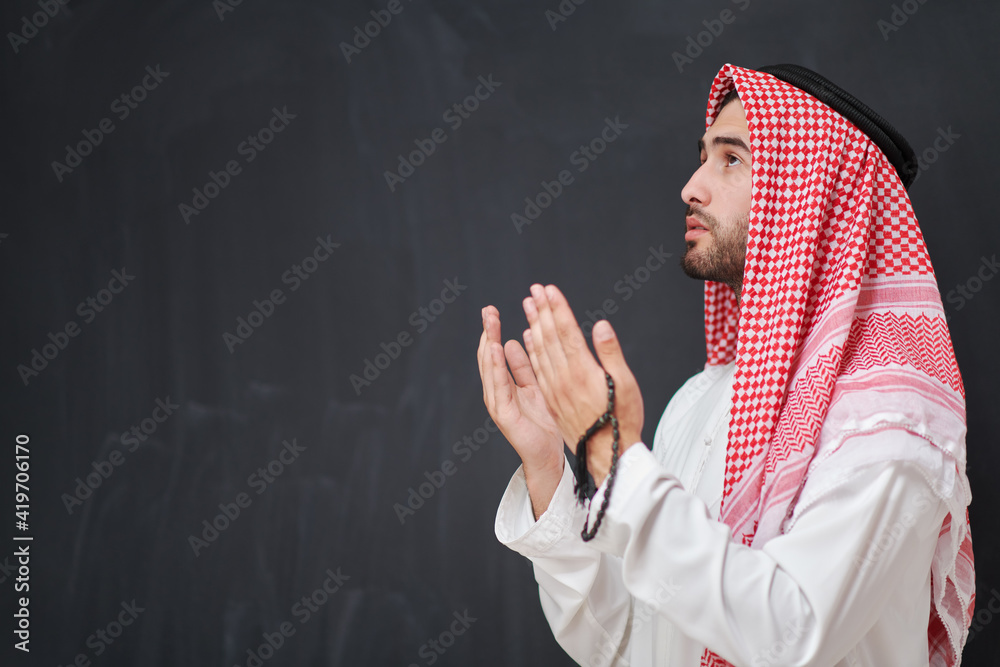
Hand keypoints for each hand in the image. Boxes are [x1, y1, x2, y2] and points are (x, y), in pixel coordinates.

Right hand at [477, 305, 564, 517]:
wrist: (548, 457)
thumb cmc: (544, 424)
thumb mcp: (535, 387)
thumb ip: (523, 367)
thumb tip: (514, 339)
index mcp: (504, 386)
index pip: (495, 353)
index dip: (493, 332)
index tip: (492, 310)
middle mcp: (497, 394)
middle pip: (488, 358)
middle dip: (488, 333)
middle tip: (488, 310)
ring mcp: (498, 405)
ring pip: (490, 369)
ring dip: (489, 345)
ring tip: (490, 324)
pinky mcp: (505, 415)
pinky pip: (500, 387)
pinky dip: (496, 367)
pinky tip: (496, 349)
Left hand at [521, 284, 643, 486]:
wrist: (609, 456)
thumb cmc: (623, 420)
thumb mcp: (625, 385)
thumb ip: (610, 353)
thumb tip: (599, 326)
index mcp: (583, 372)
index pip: (566, 332)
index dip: (558, 309)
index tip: (549, 289)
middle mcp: (564, 379)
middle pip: (549, 338)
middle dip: (542, 311)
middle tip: (534, 290)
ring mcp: (555, 390)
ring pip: (539, 351)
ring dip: (534, 326)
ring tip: (528, 306)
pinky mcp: (551, 400)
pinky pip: (536, 369)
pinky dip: (530, 350)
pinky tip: (526, 337)